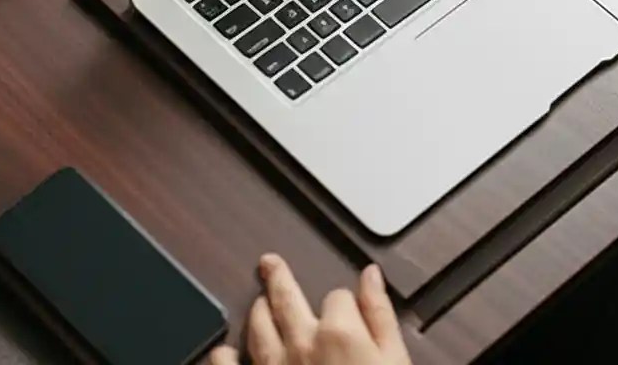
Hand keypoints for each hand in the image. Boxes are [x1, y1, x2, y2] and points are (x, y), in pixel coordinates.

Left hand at [208, 255, 410, 364]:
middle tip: (268, 263)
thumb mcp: (394, 360)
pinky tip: (222, 350)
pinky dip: (223, 357)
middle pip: (284, 298)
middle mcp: (300, 343)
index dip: (344, 302)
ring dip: (256, 309)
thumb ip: (380, 315)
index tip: (347, 311)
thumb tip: (371, 276)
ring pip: (256, 326)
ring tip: (257, 301)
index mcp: (338, 332)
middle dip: (277, 277)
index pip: (337, 297)